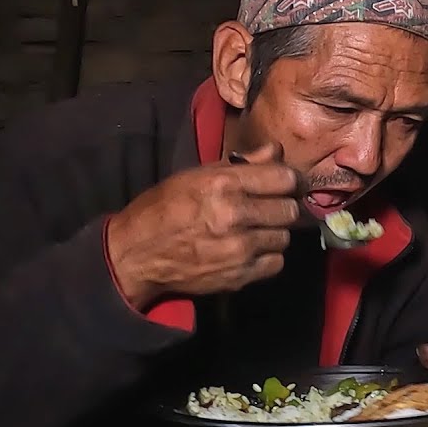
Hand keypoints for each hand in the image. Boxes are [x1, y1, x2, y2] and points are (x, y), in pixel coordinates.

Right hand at [105, 142, 302, 307]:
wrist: (137, 255)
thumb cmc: (165, 208)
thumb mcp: (197, 176)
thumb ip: (242, 164)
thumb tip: (277, 150)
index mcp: (223, 184)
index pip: (286, 178)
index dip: (288, 180)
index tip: (282, 184)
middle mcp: (234, 215)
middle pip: (290, 210)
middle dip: (282, 207)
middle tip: (268, 208)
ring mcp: (239, 249)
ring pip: (284, 237)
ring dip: (273, 233)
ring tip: (254, 230)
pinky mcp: (240, 276)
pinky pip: (276, 263)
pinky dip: (267, 257)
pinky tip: (250, 250)